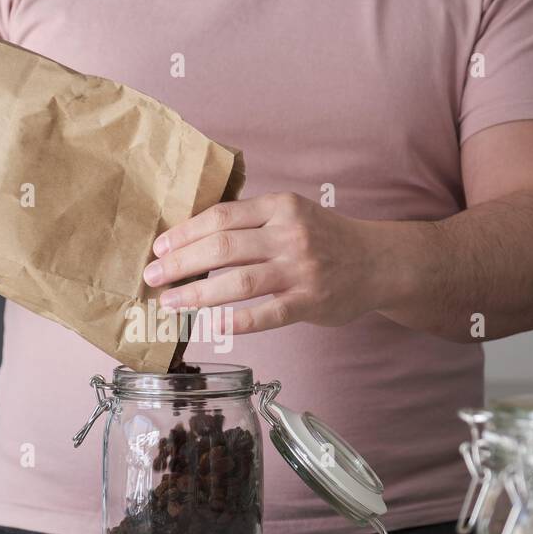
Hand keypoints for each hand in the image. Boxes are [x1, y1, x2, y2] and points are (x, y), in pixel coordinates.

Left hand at [143, 192, 385, 333]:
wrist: (380, 261)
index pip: (221, 216)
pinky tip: (209, 327)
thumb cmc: (326, 239)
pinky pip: (265, 314)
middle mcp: (289, 234)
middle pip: (222, 246)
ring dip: (197, 294)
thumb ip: (252, 221)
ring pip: (238, 281)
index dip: (185, 233)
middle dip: (180, 263)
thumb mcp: (292, 214)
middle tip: (151, 277)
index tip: (159, 248)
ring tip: (171, 303)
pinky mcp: (309, 302)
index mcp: (279, 206)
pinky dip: (233, 322)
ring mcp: (300, 269)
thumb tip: (193, 237)